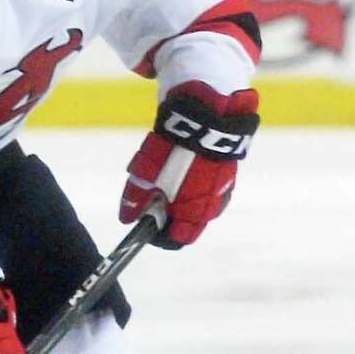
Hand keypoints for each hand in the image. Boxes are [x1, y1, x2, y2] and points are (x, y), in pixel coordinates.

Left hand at [120, 81, 259, 247]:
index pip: (177, 240)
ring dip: (181, 198)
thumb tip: (127, 219)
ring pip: (198, 203)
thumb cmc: (174, 150)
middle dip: (168, 215)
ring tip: (164, 177)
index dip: (159, 236)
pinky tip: (180, 165)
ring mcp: (223, 187)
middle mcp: (213, 205)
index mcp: (194, 213)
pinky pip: (207, 185)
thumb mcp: (146, 175)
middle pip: (188, 223)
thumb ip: (136, 200)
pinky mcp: (227, 169)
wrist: (207, 113)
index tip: (145, 226)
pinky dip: (193, 183)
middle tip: (150, 199)